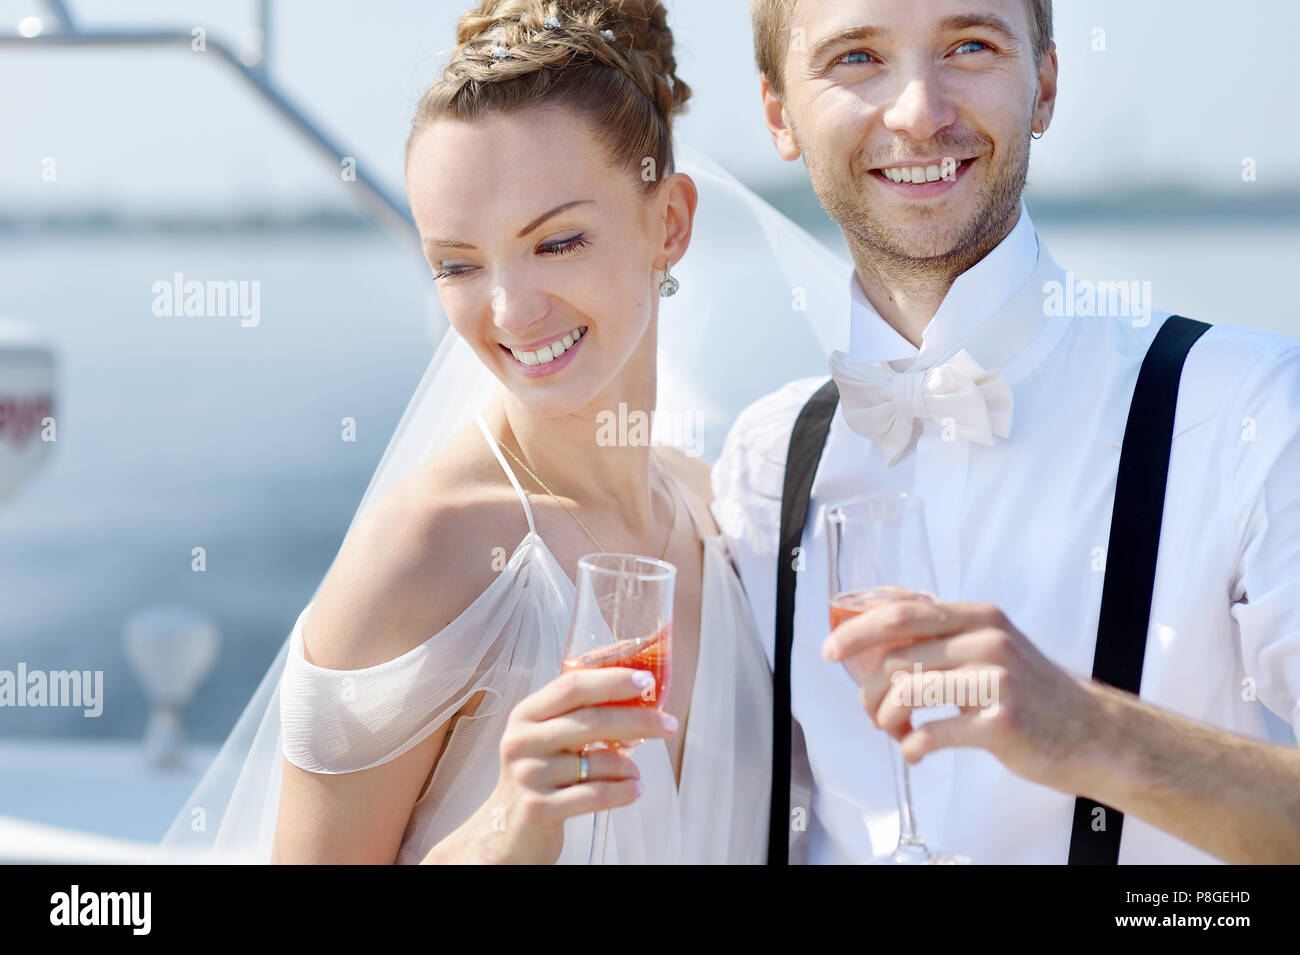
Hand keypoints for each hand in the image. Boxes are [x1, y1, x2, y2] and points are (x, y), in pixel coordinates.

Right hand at [430, 667, 677, 863]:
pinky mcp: (538, 809)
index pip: (572, 686)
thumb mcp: (547, 736)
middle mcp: (522, 741)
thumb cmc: (540, 774)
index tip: (647, 681)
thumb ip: (580, 712)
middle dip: (638, 720)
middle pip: (591, 720)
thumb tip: (637, 689)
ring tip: (635, 772)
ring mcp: (528, 775)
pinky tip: (634, 790)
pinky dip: (623, 791)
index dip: (612, 680)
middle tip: (668, 724)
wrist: (507, 829)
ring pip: (598, 762)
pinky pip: (595, 795)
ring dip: (629, 766)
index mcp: (526, 714)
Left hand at [822, 599, 1107, 794]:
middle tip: (865, 708)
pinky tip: (915, 751)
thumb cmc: (1031, 689)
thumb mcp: (989, 641)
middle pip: (897, 657)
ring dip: (886, 719)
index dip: (856, 630)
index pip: (901, 613)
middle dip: (866, 686)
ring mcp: (997, 681)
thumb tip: (875, 604)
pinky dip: (912, 747)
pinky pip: (933, 733)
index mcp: (978, 616)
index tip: (831, 650)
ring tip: (893, 731)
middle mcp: (986, 640)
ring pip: (908, 694)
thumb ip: (940, 626)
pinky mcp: (1002, 722)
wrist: (1091, 732)